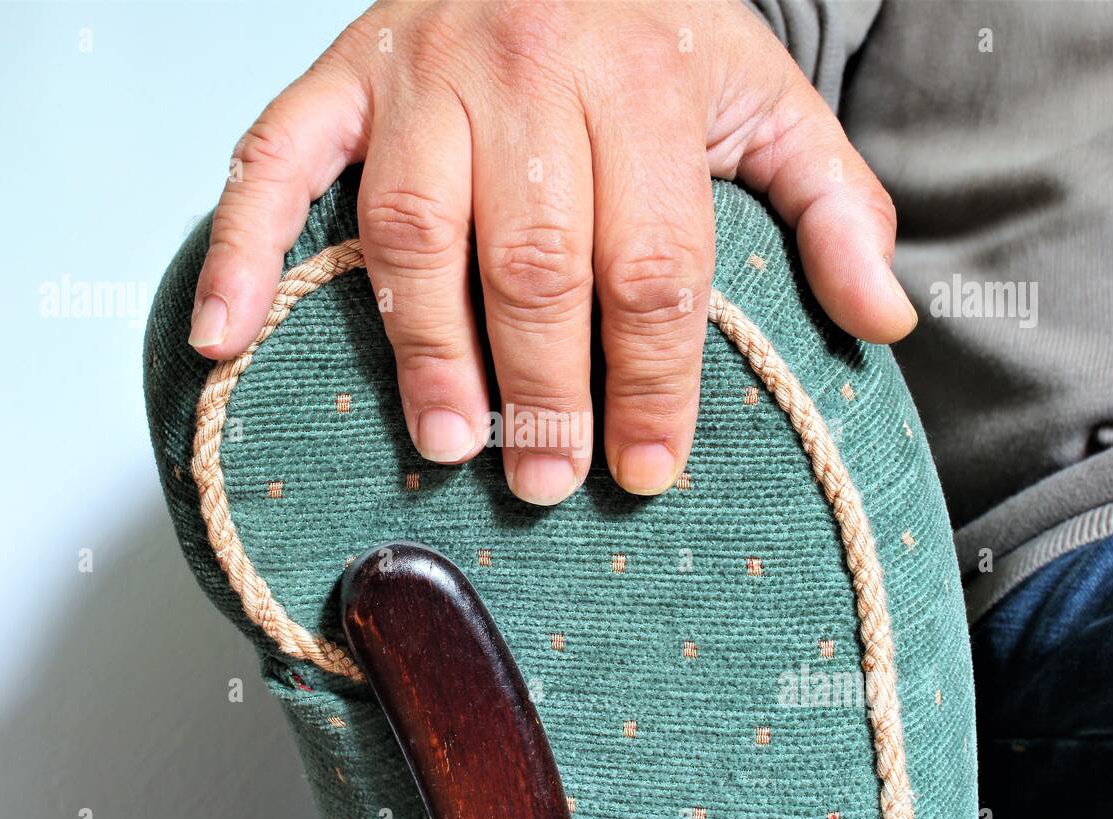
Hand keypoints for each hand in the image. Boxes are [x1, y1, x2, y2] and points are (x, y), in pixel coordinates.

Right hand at [188, 0, 915, 504]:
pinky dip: (242, 247)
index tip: (649, 469)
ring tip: (448, 443)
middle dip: (543, 386)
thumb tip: (886, 319)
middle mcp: (527, 69)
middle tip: (546, 479)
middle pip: (533, 259)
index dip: (652, 379)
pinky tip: (226, 334)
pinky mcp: (343, 75)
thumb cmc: (659, 30)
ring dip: (425, 348)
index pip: (650, 262)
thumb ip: (832, 201)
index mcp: (643, 80)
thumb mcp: (765, 99)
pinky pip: (275, 159)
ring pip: (413, 228)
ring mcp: (421, 70)